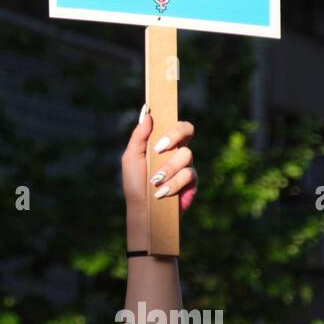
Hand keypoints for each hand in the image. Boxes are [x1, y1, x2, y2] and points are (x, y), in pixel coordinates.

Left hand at [121, 106, 196, 244]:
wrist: (143, 210)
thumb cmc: (135, 183)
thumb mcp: (131, 158)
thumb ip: (139, 136)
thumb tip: (147, 114)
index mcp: (164, 142)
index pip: (176, 124)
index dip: (172, 127)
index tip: (157, 142)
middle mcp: (177, 150)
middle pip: (188, 130)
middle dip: (174, 137)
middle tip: (158, 151)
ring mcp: (187, 165)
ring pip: (187, 155)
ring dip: (168, 169)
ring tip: (155, 182)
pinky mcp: (192, 182)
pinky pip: (189, 175)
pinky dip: (174, 184)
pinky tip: (163, 193)